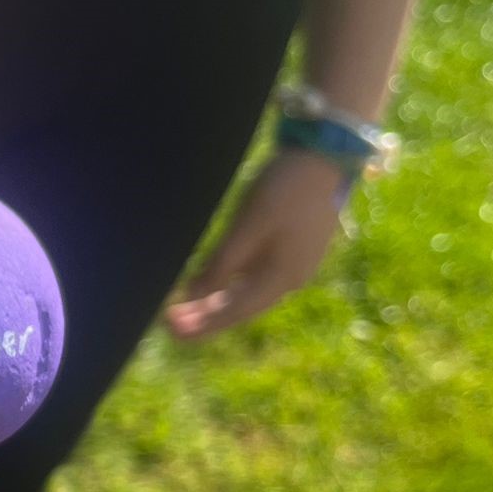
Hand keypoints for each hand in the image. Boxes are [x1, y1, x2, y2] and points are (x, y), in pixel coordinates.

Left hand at [166, 149, 347, 338]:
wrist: (323, 158)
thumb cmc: (285, 188)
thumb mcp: (249, 223)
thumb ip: (223, 261)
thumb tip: (194, 294)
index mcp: (282, 277)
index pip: (236, 311)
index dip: (204, 324)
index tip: (172, 333)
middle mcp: (290, 278)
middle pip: (241, 307)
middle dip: (205, 317)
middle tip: (169, 325)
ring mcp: (292, 265)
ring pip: (247, 294)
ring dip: (215, 304)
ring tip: (183, 311)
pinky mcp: (289, 250)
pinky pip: (255, 278)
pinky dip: (229, 286)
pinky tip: (210, 287)